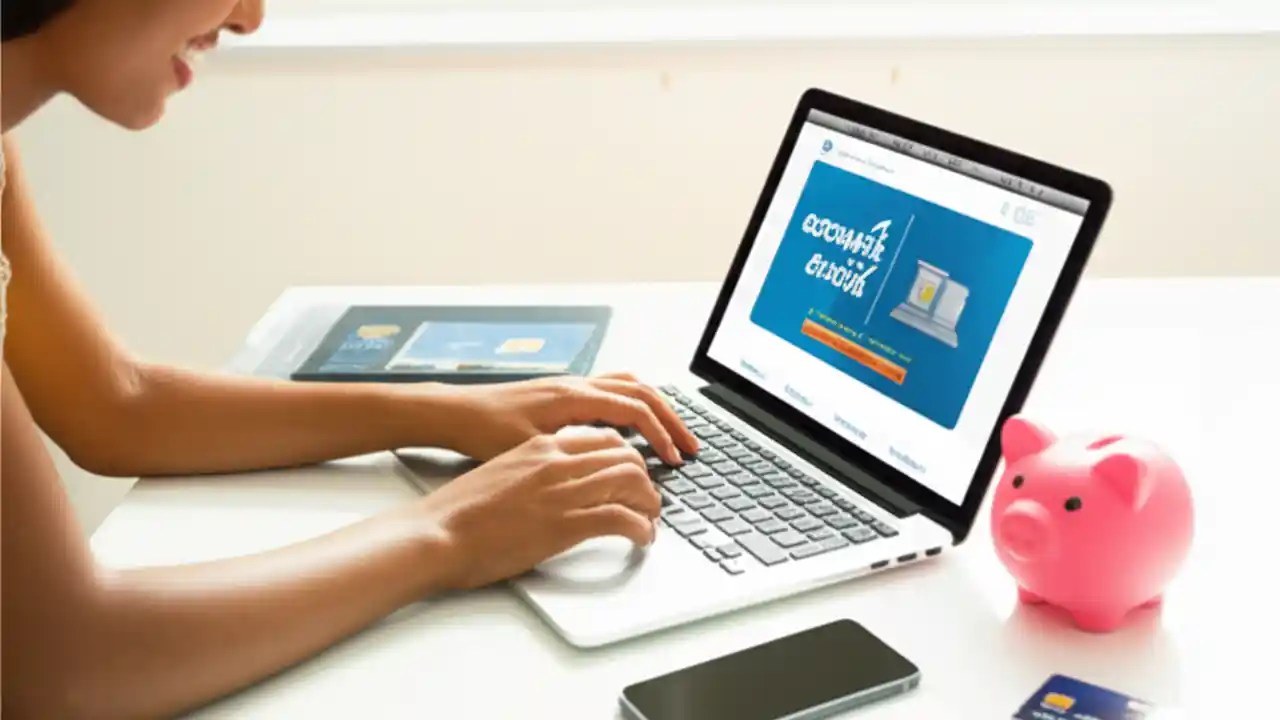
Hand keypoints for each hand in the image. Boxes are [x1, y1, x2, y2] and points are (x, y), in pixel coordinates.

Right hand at [419, 427, 660, 590]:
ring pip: (632, 481)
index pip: (604, 438)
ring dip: (650, 503)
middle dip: (647, 479)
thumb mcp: (500, 474)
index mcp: (541, 446)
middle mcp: (557, 461)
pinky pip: (622, 518)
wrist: (436, 533)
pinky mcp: (565, 523)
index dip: (627, 457)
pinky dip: (640, 529)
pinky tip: (641, 539)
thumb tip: (549, 487)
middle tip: (650, 501)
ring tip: (650, 521)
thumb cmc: (458, 512)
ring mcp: (562, 491)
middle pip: (625, 456)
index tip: (633, 475)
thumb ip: (531, 472)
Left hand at [444, 372, 698, 464]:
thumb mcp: (532, 449)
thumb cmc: (482, 430)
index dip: (662, 435)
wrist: (451, 412)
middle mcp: (576, 385)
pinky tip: (631, 429)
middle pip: (641, 393)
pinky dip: (631, 407)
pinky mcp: (560, 395)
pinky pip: (609, 391)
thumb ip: (574, 457)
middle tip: (691, 446)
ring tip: (670, 434)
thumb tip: (613, 474)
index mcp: (574, 397)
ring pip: (627, 387)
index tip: (676, 460)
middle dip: (671, 420)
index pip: (635, 409)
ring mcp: (569, 387)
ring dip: (654, 410)